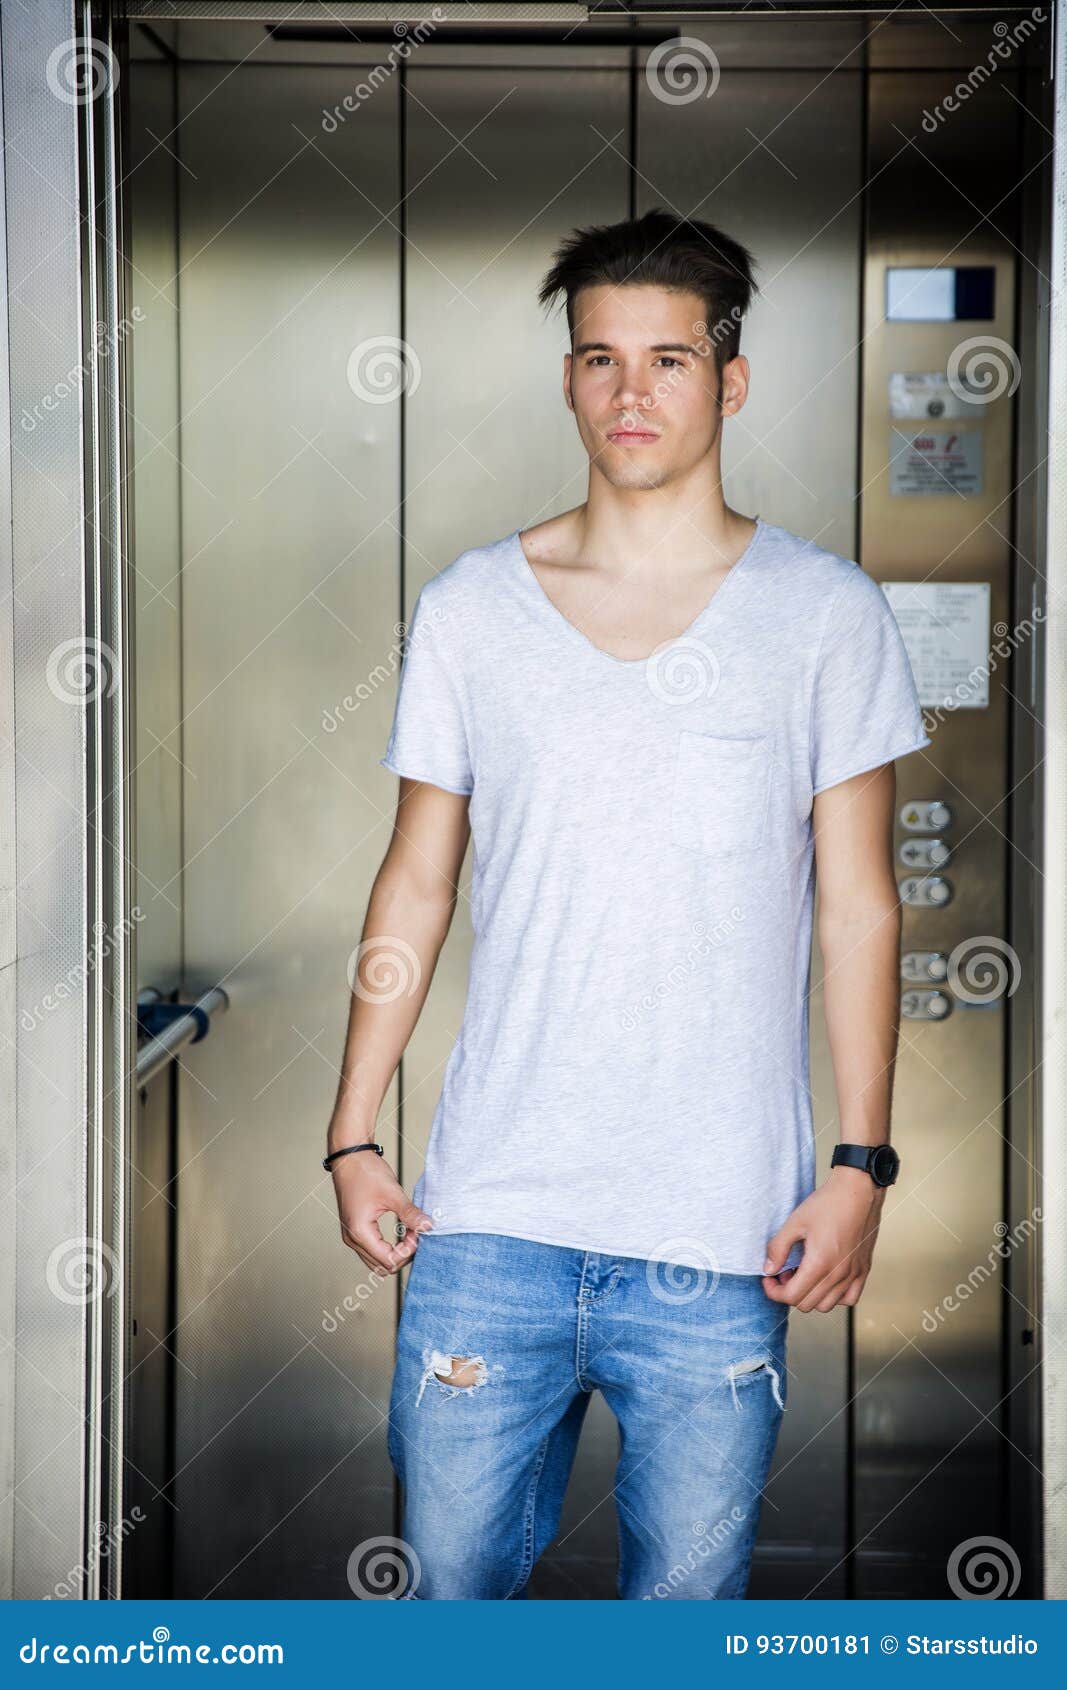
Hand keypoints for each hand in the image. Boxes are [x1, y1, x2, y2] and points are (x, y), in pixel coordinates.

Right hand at [328, 1147, 433, 1276]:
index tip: (417, 1232)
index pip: (388, 1260)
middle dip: (403, 1254)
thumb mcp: (392, 1193)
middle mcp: (352, 1239)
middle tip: (416, 1232)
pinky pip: (372, 1249)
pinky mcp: (355, 1229)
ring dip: (396, 1251)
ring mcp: (351, 1235)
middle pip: (382, 1266)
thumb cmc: (365, 1172)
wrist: (349, 1156)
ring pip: (377, 1260)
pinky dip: (388, 1246)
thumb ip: (410, 1213)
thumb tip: (428, 1226)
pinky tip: (401, 1229)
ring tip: (409, 1230)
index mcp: (360, 1232)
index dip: (408, 1250)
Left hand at [761, 1166, 886, 1311]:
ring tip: (804, 1274)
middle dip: (789, 1292)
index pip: (792, 1297)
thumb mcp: (795, 1222)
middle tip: (784, 1272)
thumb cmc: (828, 1203)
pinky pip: (850, 1298)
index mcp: (820, 1264)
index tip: (769, 1278)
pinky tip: (826, 1279)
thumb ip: (778, 1248)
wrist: (858, 1190)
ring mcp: (853, 1274)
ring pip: (827, 1305)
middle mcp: (838, 1274)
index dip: (774, 1291)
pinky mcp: (864, 1269)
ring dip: (811, 1295)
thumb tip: (768, 1268)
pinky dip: (836, 1296)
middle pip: (807, 1304)